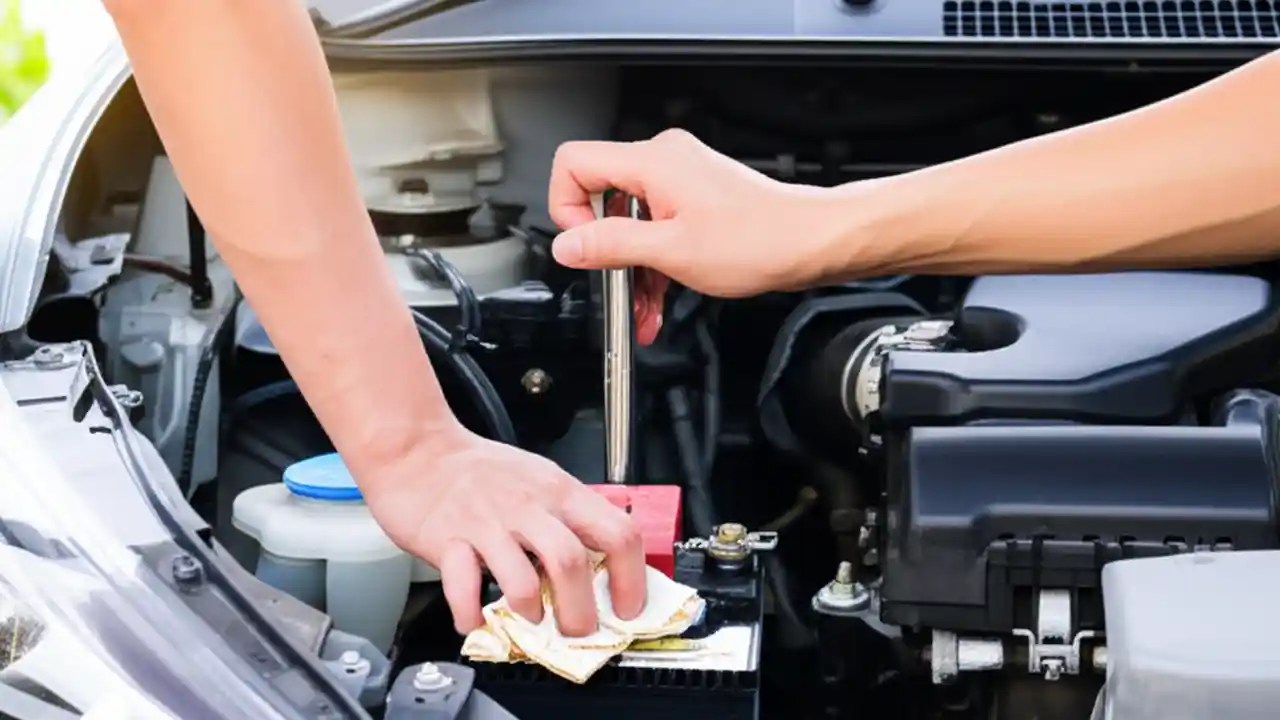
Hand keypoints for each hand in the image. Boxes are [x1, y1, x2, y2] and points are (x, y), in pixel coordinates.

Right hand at [360, 428, 645, 636]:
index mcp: (560, 493)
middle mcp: (528, 506)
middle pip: (572, 564)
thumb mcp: (540, 481)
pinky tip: (476, 619)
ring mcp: (487, 523)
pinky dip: (472, 613)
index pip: (617, 533)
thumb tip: (603, 569)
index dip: (632, 578)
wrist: (417, 449)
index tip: (628, 608)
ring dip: (532, 614)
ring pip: (524, 579)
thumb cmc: (479, 471)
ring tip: (530, 621)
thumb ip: (568, 520)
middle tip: (577, 631)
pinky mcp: (448, 539)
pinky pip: (463, 585)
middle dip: (580, 612)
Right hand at [549, 129, 840, 341]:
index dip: (566, 206)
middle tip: (615, 282)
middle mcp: (664, 161)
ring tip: (641, 307)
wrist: (808, 242)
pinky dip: (651, 262)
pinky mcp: (693, 197)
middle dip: (604, 250)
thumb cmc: (758, 240)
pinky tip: (656, 300)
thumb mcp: (671, 251)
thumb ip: (610, 245)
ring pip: (628, 220)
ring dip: (630, 267)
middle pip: (600, 196)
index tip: (583, 244)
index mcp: (653, 162)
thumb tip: (566, 245)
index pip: (574, 162)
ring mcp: (680, 178)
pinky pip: (654, 226)